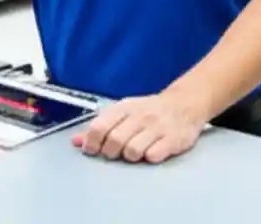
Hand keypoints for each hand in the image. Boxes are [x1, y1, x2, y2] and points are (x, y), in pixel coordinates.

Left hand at [72, 92, 208, 163]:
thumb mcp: (122, 112)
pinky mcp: (173, 140)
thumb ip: (100, 127)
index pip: (99, 126)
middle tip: (114, 153)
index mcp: (124, 108)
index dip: (91, 142)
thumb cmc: (149, 110)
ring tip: (133, 152)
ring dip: (129, 156)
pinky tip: (150, 152)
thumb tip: (76, 141)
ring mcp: (157, 127)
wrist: (184, 103)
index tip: (92, 150)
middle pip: (114, 140)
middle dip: (110, 152)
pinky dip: (149, 158)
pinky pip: (154, 155)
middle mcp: (140, 116)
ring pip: (133, 150)